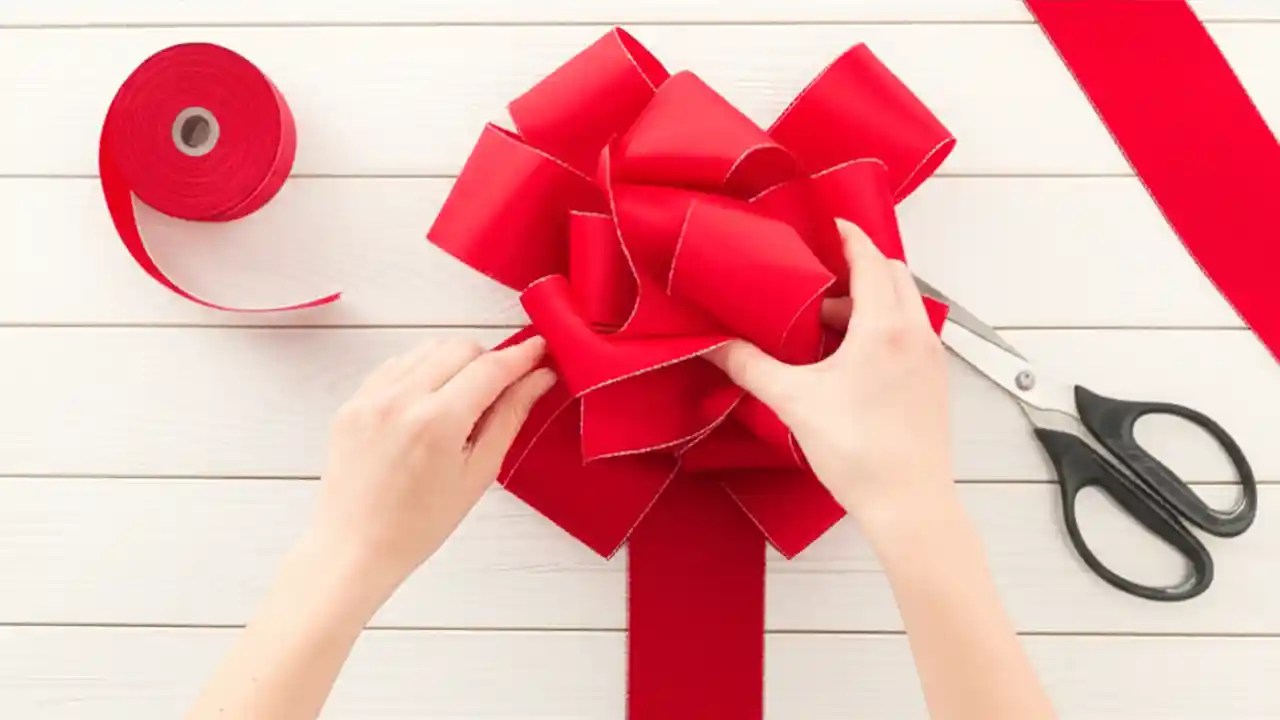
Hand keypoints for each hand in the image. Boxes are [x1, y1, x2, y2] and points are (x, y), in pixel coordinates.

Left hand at [309, 336, 555, 586]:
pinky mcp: (353, 401)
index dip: (521, 355)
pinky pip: (397, 365)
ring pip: (428, 349)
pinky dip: (421, 371)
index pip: (491, 368)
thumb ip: (510, 417)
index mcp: (438, 422)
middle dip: (488, 360)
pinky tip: (429, 401)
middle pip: (460, 348)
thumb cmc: (420, 523)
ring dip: (454, 361)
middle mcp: (402, 399)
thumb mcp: (479, 473)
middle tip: (501, 387)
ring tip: (462, 398)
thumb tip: (538, 379)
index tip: (539, 350)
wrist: (355, 546)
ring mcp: (372, 397)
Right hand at [707, 219, 953, 535]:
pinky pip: (907, 337)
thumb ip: (750, 367)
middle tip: (816, 280)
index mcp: (885, 328)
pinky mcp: (933, 385)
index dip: (848, 237)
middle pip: (893, 277)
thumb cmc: (859, 452)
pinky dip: (880, 332)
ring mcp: (930, 361)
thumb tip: (714, 346)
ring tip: (822, 328)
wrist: (908, 505)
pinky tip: (847, 362)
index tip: (828, 226)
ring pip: (902, 309)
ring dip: (866, 305)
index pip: (871, 260)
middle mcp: (916, 335)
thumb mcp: (794, 402)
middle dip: (856, 271)